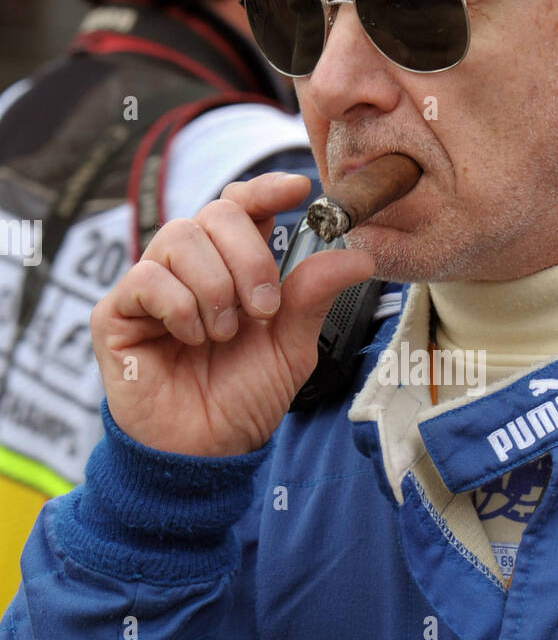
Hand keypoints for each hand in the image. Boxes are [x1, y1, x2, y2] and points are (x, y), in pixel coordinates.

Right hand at [90, 173, 374, 455]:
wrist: (208, 451)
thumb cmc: (244, 398)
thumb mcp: (291, 347)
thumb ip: (314, 296)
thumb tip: (358, 255)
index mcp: (234, 268)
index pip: (242, 204)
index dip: (266, 188)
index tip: (299, 190)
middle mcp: (192, 268)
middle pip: (216, 213)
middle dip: (250, 257)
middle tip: (264, 309)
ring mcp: (152, 286)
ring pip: (180, 238)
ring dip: (215, 289)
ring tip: (223, 335)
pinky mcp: (117, 311)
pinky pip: (147, 276)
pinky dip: (180, 307)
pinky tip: (190, 340)